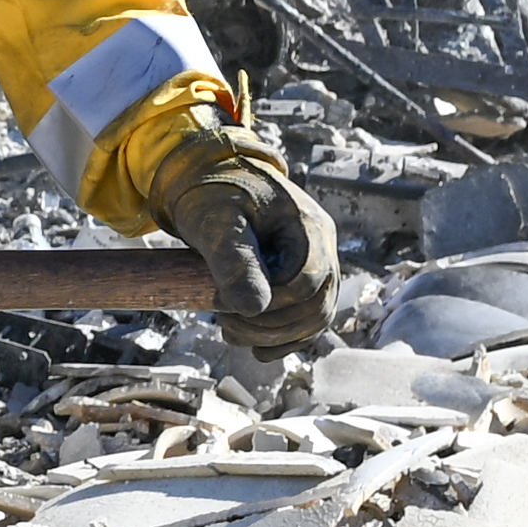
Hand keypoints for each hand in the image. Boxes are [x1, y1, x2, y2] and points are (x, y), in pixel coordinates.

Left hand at [129, 112, 344, 357]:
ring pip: (315, 317)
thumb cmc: (209, 192)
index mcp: (309, 227)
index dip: (269, 305)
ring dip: (277, 336)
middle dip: (271, 326)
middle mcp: (321, 245)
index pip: (305, 285)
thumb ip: (234, 260)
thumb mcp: (215, 220)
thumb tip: (254, 308)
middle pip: (316, 306)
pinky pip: (306, 317)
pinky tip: (259, 350)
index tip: (225, 306)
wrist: (206, 176)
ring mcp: (315, 261)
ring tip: (233, 333)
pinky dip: (286, 338)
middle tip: (227, 327)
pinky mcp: (299, 275)